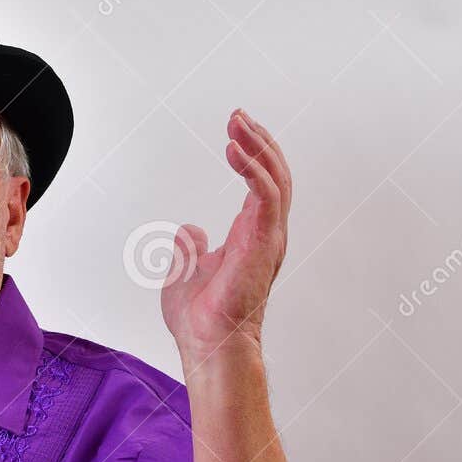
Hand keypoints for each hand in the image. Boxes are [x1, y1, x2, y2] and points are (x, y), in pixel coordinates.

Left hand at [160, 108, 291, 364]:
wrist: (208, 344)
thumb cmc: (201, 320)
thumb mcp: (186, 272)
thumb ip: (189, 249)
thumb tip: (187, 232)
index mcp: (253, 237)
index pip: (264, 185)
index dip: (254, 155)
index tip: (236, 130)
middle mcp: (267, 234)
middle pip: (275, 174)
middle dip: (259, 141)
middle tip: (237, 117)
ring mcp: (268, 237)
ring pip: (274, 178)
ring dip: (257, 147)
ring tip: (236, 124)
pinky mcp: (262, 241)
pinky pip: (264, 194)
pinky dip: (252, 168)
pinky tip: (233, 149)